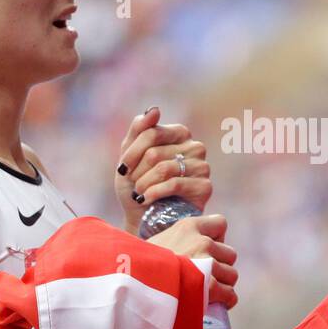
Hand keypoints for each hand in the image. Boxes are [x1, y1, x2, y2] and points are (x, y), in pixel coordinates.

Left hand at [114, 107, 212, 228]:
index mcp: (179, 133)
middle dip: (137, 172)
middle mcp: (195, 146)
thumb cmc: (137, 186)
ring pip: (163, 168)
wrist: (144, 219)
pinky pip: (174, 184)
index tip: (123, 169)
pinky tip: (147, 199)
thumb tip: (155, 109)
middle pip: (154, 152)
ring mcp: (202, 166)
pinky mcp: (205, 186)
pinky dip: (154, 193)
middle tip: (135, 185)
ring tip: (140, 193)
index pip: (150, 133)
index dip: (131, 154)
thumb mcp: (130, 156)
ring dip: (143, 184)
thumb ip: (139, 130)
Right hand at [146, 214, 237, 307]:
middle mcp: (202, 242)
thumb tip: (181, 253)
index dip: (217, 238)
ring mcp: (208, 264)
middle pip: (230, 254)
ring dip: (223, 284)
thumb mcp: (155, 242)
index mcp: (188, 227)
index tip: (207, 250)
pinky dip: (226, 300)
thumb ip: (174, 243)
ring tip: (208, 292)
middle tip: (205, 276)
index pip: (220, 223)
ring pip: (231, 275)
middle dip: (221, 265)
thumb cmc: (138, 265)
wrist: (132, 283)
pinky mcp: (210, 287)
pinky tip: (216, 303)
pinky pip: (230, 294)